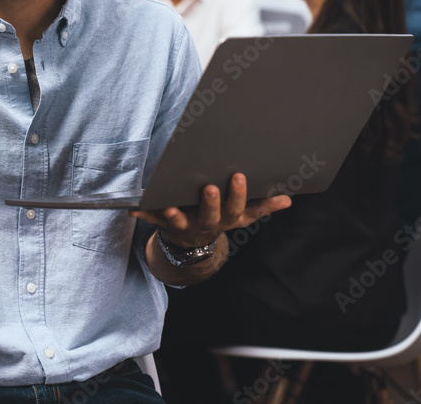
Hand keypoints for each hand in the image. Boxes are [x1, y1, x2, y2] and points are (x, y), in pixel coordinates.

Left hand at [129, 173, 291, 248]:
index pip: (240, 209)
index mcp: (228, 219)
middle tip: (211, 187)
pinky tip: (132, 210)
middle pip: (213, 216)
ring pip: (181, 222)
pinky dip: (143, 215)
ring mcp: (187, 226)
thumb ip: (262, 206)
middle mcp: (209, 224)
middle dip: (212, 203)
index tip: (239, 176)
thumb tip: (289, 199)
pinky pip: (153, 221)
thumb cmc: (218, 217)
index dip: (239, 195)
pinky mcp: (166, 225)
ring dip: (176, 215)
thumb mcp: (241, 215)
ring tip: (170, 207)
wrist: (191, 244)